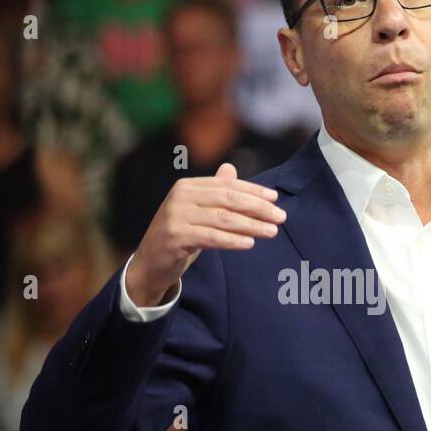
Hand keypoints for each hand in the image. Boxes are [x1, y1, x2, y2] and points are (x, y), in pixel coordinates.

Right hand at [125, 162, 285, 306]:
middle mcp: (180, 197)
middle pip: (228, 199)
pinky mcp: (176, 237)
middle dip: (257, 207)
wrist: (150, 262)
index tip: (275, 198)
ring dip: (251, 225)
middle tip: (280, 217)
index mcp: (187, 186)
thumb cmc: (179, 235)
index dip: (253, 190)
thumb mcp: (197, 210)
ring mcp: (176, 216)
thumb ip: (214, 191)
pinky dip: (233, 240)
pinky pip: (211, 237)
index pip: (227, 185)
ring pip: (223, 218)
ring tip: (272, 231)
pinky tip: (250, 243)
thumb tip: (231, 168)